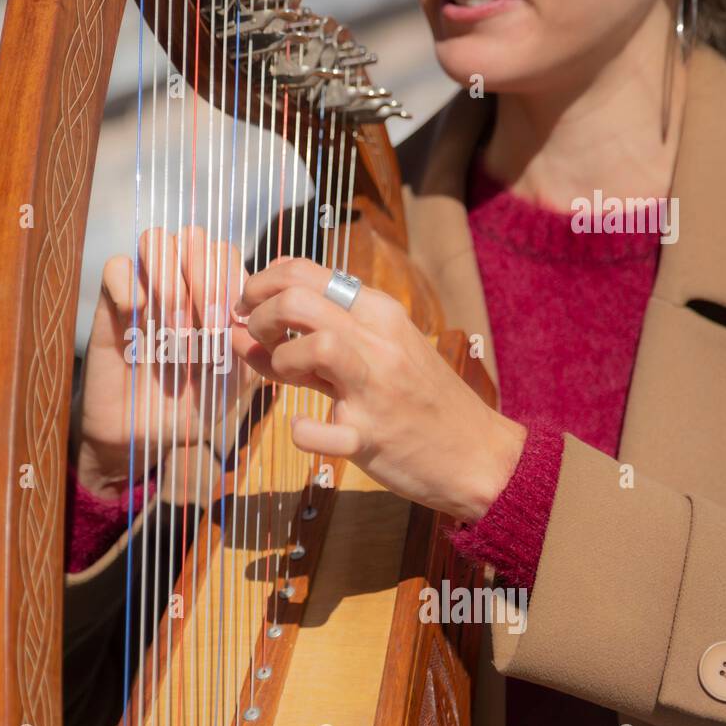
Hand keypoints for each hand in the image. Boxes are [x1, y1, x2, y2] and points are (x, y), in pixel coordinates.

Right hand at [74, 227, 256, 498]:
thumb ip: (258, 351)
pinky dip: (129, 285)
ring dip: (169, 280)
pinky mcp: (110, 305)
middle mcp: (181, 284)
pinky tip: (137, 316)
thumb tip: (266, 318)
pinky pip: (117, 266)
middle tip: (205, 328)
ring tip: (173, 328)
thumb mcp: (238, 385)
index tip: (227, 328)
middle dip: (204, 278)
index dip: (230, 281)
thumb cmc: (194, 409)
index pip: (226, 253)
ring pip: (156, 240)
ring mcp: (145, 291)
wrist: (145, 439)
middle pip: (194, 237)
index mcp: (215, 295)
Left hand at [228, 257, 525, 522]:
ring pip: (313, 346)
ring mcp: (376, 388)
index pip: (303, 270)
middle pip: (298, 300)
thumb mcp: (376, 349)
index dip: (260, 284)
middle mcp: (379, 341)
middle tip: (258, 341)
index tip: (248, 307)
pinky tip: (303, 427)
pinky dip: (301, 431)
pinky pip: (319, 431)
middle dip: (259, 317)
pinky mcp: (371, 435)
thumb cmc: (417, 398)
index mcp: (378, 311)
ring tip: (287, 378)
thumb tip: (248, 317)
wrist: (477, 454)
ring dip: (279, 361)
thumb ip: (314, 331)